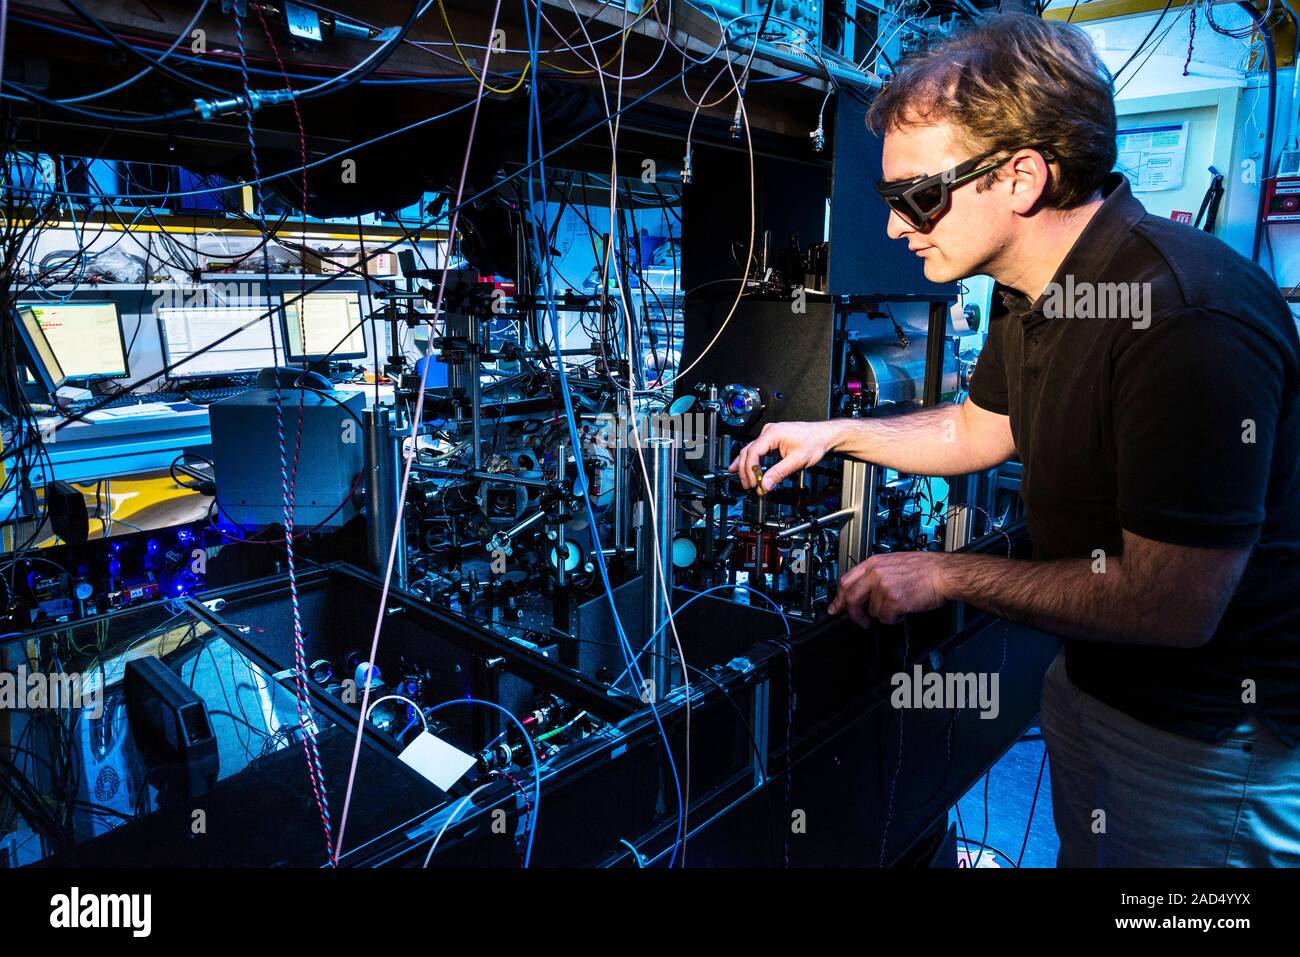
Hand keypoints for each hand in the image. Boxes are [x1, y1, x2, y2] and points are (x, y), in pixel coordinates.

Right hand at [728, 420, 839, 492]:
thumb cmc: (814, 442)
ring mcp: (768, 435)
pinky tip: (741, 467)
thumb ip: (779, 473)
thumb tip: (765, 484)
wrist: (824, 436)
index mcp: (773, 433)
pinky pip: (756, 450)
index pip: (753, 452)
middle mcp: (768, 432)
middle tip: (748, 486)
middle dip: (746, 470)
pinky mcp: (771, 440)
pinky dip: (750, 460)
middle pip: (748, 452)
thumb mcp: (797, 460)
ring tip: (742, 480)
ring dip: (746, 466)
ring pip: (750, 451)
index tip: (754, 483)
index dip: (751, 469)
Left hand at [827, 552, 949, 626]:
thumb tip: (862, 590)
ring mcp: (884, 587)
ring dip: (885, 613)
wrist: (943, 573)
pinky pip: (886, 618)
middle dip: (854, 614)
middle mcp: (876, 574)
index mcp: (874, 563)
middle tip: (860, 621)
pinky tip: (904, 609)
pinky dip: (895, 618)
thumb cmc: (925, 568)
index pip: (846, 581)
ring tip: (899, 604)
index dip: (839, 598)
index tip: (835, 608)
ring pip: (873, 611)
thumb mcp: (894, 562)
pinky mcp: (894, 601)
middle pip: (851, 598)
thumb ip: (875, 574)